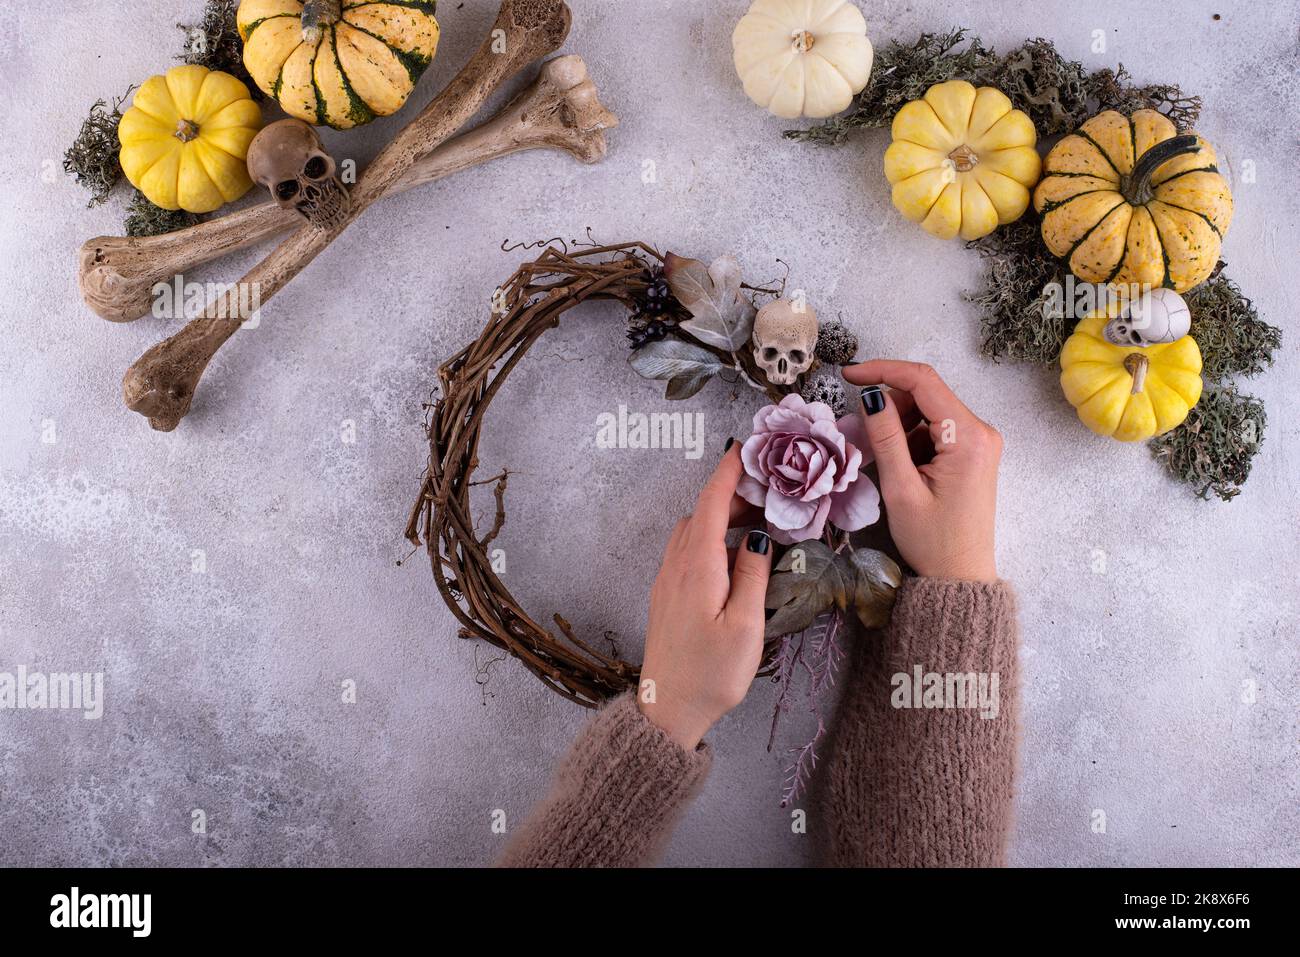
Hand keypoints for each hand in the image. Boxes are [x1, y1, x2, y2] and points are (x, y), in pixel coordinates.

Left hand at [638, 443, 771, 749]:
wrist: (667, 710)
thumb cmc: (710, 673)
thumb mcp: (746, 625)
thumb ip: (753, 574)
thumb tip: (756, 535)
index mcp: (696, 566)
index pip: (710, 503)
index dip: (727, 472)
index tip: (744, 448)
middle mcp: (676, 567)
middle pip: (700, 514)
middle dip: (731, 496)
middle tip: (767, 494)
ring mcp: (667, 582)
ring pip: (692, 534)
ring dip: (719, 520)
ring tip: (756, 525)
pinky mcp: (667, 599)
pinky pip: (687, 554)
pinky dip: (710, 541)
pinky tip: (733, 560)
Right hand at [842, 360, 1001, 583]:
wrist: (960, 575)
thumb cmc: (932, 540)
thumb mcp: (901, 489)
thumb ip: (885, 437)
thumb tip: (870, 394)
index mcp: (968, 437)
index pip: (923, 381)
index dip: (882, 371)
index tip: (848, 375)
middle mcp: (981, 431)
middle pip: (926, 393)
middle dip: (889, 406)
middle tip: (861, 434)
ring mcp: (979, 441)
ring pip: (927, 410)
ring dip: (898, 425)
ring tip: (885, 462)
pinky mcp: (971, 452)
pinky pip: (934, 429)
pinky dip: (910, 439)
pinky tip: (902, 467)